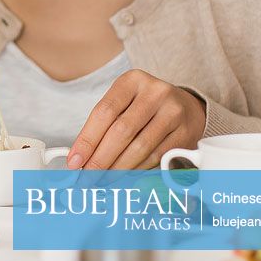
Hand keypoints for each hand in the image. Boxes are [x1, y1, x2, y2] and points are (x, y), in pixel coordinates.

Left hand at [68, 69, 205, 169]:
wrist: (185, 106)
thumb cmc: (144, 107)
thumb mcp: (123, 103)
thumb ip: (102, 126)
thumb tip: (80, 158)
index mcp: (132, 80)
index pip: (104, 112)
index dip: (87, 140)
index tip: (74, 162)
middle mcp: (155, 92)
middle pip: (121, 131)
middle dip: (100, 159)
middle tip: (86, 177)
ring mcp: (173, 111)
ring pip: (140, 147)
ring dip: (118, 169)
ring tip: (102, 180)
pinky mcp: (186, 132)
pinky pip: (157, 157)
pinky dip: (138, 170)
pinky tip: (125, 177)